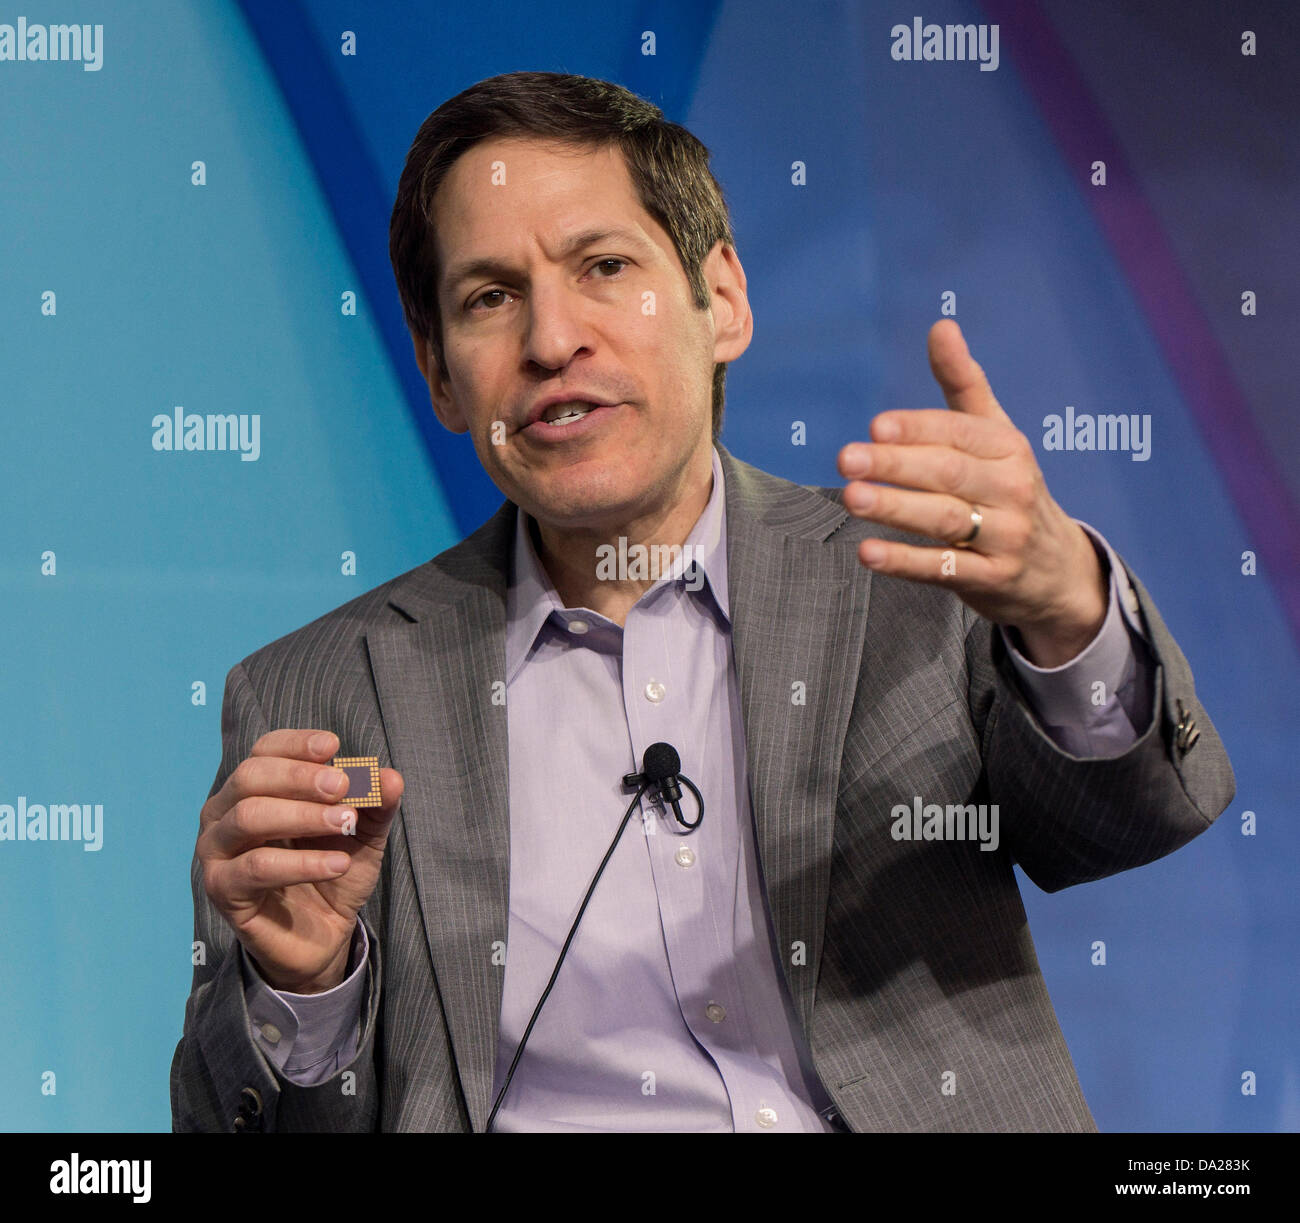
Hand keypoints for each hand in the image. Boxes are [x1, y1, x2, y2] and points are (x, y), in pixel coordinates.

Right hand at [197, 729, 402, 992]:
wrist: (323, 933)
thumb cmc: (332, 867)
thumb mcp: (364, 831)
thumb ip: (375, 802)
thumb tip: (391, 777)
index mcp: (253, 787)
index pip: (264, 750)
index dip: (296, 744)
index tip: (333, 746)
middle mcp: (224, 812)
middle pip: (251, 776)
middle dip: (300, 777)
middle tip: (343, 787)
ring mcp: (216, 851)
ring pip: (249, 817)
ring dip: (303, 815)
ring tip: (346, 823)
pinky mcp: (222, 889)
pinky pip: (257, 867)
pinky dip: (302, 863)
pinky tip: (338, 865)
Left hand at [838, 320, 1106, 667]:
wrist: (1056, 570)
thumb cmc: (1011, 490)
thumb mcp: (997, 435)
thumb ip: (963, 384)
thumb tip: (940, 325)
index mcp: (1007, 448)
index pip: (959, 433)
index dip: (918, 428)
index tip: (876, 425)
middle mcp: (1011, 489)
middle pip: (948, 473)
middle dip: (896, 465)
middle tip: (848, 459)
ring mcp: (1004, 536)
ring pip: (944, 519)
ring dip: (896, 509)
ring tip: (852, 498)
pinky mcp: (990, 578)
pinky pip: (944, 569)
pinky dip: (906, 562)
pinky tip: (868, 552)